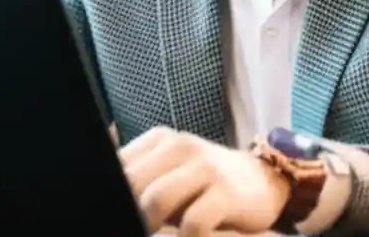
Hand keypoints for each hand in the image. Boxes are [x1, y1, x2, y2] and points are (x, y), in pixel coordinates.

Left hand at [120, 126, 289, 236]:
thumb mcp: (170, 169)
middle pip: (131, 184)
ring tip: (163, 233)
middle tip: (144, 226)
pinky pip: (193, 223)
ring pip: (155, 200)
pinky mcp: (227, 192)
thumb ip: (140, 173)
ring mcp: (205, 167)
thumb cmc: (206, 183)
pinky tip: (193, 236)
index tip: (123, 211)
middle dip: (133, 212)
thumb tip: (104, 181)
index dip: (116, 194)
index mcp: (160, 140)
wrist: (264, 179)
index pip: (119, 167)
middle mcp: (181, 147)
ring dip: (153, 226)